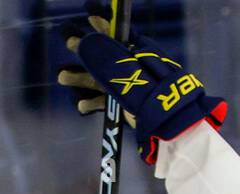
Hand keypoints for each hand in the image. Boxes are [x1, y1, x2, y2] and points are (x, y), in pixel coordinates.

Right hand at [57, 2, 226, 164]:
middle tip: (69, 42)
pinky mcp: (127, 110)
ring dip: (81, 78)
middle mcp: (135, 72)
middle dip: (85, 51)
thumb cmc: (162, 102)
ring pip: (100, 80)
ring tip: (62, 78)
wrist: (177, 134)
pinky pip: (105, 102)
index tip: (90, 13)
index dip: (104, 25)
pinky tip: (82, 105)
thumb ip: (111, 61)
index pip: (120, 37)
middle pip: (105, 58)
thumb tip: (88, 42)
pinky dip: (92, 103)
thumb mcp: (136, 78)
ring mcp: (130, 91)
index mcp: (143, 59)